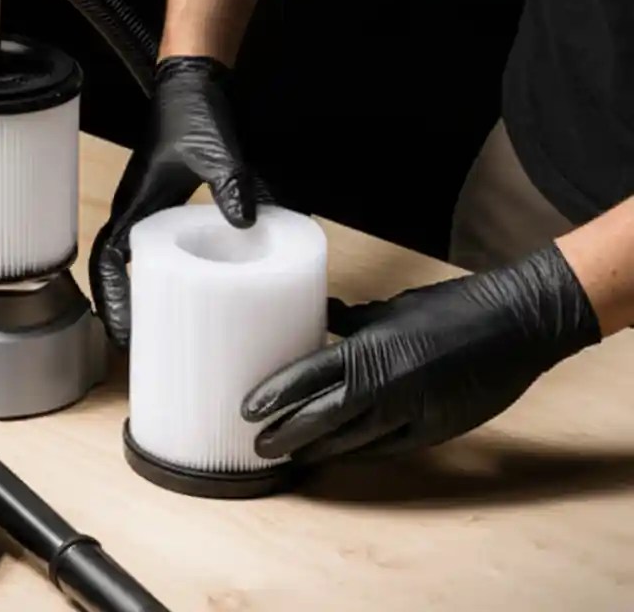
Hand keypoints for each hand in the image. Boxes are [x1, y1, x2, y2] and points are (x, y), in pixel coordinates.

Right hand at [89, 55, 264, 347]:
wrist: (196, 81)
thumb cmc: (192, 110)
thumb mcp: (216, 148)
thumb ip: (232, 183)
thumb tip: (246, 222)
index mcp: (135, 205)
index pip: (108, 262)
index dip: (113, 300)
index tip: (124, 330)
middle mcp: (136, 213)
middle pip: (116, 273)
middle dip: (123, 310)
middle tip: (139, 345)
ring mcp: (152, 212)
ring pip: (135, 264)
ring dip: (141, 295)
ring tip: (159, 330)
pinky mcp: (171, 209)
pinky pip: (160, 251)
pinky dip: (168, 275)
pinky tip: (194, 291)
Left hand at [241, 243, 601, 462]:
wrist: (516, 324)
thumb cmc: (453, 308)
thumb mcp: (393, 307)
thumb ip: (352, 320)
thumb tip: (322, 314)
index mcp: (369, 349)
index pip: (307, 377)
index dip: (274, 396)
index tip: (247, 409)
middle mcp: (384, 385)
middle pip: (321, 417)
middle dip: (285, 435)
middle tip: (259, 446)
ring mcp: (410, 412)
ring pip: (350, 441)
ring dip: (316, 451)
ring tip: (290, 457)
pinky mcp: (434, 431)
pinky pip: (384, 450)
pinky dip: (356, 454)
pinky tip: (336, 456)